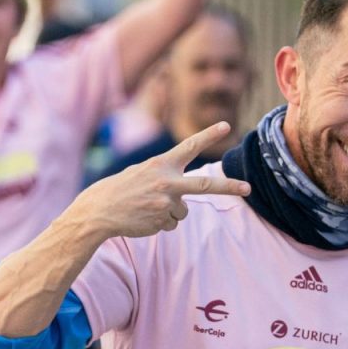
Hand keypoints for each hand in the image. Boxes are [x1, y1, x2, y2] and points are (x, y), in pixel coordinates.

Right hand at [72, 121, 249, 238]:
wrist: (99, 210)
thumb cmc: (121, 188)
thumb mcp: (142, 172)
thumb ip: (165, 174)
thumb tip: (184, 194)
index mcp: (161, 164)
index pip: (190, 146)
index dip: (209, 135)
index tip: (227, 125)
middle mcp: (167, 182)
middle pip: (206, 185)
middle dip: (230, 186)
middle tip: (248, 188)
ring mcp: (165, 202)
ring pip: (182, 211)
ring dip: (168, 211)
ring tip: (146, 207)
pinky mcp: (161, 220)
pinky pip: (171, 223)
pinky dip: (159, 222)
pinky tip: (143, 217)